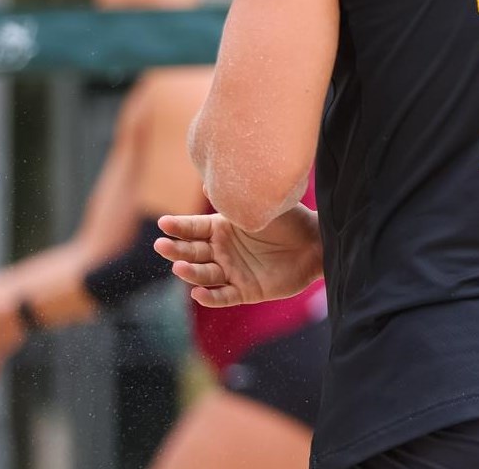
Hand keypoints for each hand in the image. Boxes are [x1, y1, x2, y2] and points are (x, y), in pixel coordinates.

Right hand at [154, 206, 322, 307]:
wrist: (317, 242)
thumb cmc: (289, 219)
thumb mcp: (260, 204)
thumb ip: (234, 199)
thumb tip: (206, 181)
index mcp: (220, 227)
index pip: (192, 228)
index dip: (178, 227)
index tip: (163, 224)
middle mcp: (221, 250)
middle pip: (192, 251)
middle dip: (176, 249)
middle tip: (162, 245)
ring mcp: (231, 271)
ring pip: (203, 274)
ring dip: (190, 272)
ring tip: (180, 267)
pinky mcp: (244, 291)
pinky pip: (223, 296)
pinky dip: (210, 297)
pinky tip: (199, 293)